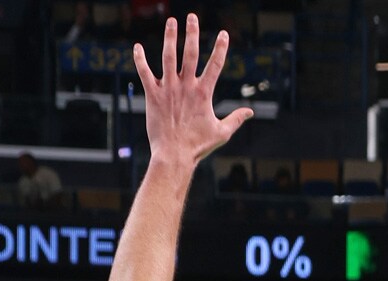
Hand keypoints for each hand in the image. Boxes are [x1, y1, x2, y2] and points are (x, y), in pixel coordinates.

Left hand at [135, 14, 251, 170]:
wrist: (174, 156)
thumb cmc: (198, 147)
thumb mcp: (221, 134)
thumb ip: (236, 119)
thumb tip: (250, 112)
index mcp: (203, 93)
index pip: (215, 65)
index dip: (221, 48)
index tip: (224, 34)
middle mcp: (186, 86)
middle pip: (190, 53)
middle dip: (192, 33)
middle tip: (192, 16)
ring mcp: (168, 89)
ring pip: (168, 57)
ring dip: (169, 37)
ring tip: (171, 22)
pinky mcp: (153, 95)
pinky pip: (144, 73)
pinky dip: (140, 60)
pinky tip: (137, 47)